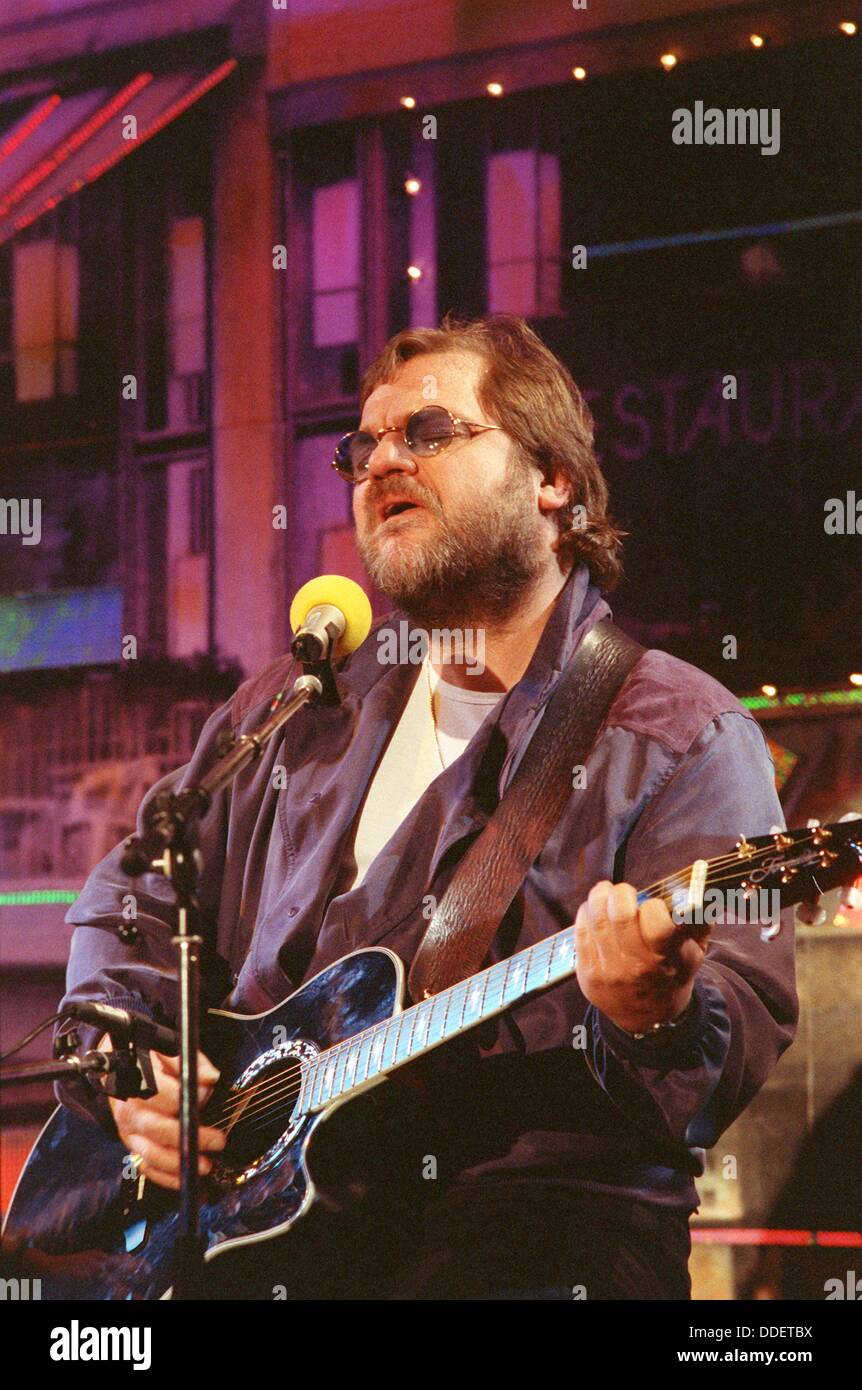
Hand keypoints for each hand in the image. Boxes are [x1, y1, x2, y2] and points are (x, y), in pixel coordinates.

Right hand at [99, 1034, 224, 1190]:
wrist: (114, 1067)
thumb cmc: (146, 1057)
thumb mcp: (166, 1047)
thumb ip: (190, 1061)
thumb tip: (211, 1078)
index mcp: (137, 1083)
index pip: (165, 1096)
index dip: (190, 1098)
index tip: (208, 1096)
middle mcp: (129, 1110)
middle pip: (159, 1130)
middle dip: (191, 1138)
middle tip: (218, 1141)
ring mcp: (128, 1131)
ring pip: (151, 1155)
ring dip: (180, 1165)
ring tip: (206, 1166)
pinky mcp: (130, 1145)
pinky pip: (146, 1168)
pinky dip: (166, 1178)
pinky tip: (187, 1179)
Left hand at [574, 881, 705, 1034]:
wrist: (647, 1017)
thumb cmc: (672, 975)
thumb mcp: (695, 954)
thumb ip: (700, 922)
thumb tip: (699, 892)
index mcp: (666, 960)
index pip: (657, 924)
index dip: (654, 906)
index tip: (654, 905)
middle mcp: (635, 966)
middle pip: (621, 916)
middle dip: (622, 893)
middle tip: (625, 891)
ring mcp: (608, 969)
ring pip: (596, 919)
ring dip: (600, 896)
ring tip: (606, 891)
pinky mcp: (586, 971)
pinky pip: (581, 930)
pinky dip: (587, 912)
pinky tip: (594, 908)